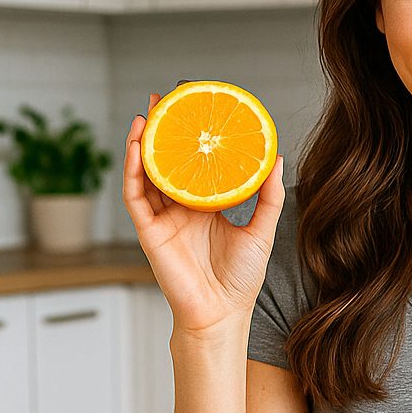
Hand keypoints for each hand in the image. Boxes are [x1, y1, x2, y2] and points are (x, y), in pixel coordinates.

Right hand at [122, 90, 285, 336]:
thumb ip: (270, 196)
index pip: (194, 164)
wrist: (222, 314)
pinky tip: (137, 145)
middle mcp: (181, 209)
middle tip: (164, 98)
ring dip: (143, 142)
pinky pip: (135, 195)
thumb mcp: (262, 230)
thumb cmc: (241, 280)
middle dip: (162, 131)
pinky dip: (134, 169)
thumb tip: (277, 158)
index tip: (194, 110)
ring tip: (146, 113)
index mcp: (205, 207)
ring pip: (146, 173)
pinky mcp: (149, 231)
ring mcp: (162, 219)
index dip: (191, 139)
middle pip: (166, 161)